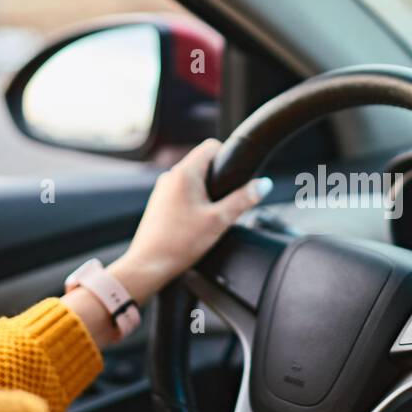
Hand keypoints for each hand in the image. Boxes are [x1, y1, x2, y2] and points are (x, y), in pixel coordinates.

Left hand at [110, 139, 271, 305]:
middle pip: (203, 164)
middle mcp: (170, 177)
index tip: (236, 176)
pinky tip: (196, 224)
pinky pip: (182, 194)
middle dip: (219, 180)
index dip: (228, 156)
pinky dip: (194, 203)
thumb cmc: (179, 244)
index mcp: (184, 173)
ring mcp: (163, 190)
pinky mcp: (160, 204)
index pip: (211, 146)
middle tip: (226, 203)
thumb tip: (263, 185)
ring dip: (206, 193)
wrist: (149, 265)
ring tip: (211, 217)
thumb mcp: (219, 221)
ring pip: (193, 180)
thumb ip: (243, 200)